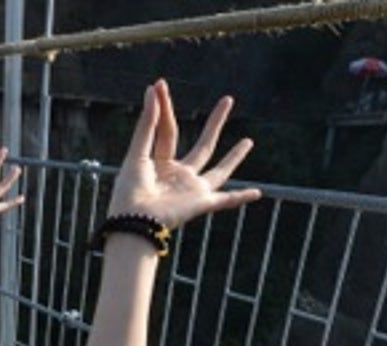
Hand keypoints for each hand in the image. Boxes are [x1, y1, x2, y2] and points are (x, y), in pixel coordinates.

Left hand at [108, 80, 258, 229]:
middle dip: (216, 122)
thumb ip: (147, 124)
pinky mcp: (201, 203)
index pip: (167, 129)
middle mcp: (179, 176)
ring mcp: (192, 190)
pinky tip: (258, 193)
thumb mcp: (137, 152)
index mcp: (159, 164)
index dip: (163, 107)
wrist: (134, 221)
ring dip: (235, 156)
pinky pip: (226, 200)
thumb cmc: (129, 192)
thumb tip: (152, 89)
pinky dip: (241, 198)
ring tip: (248, 141)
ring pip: (219, 169)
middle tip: (228, 100)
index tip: (159, 83)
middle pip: (202, 144)